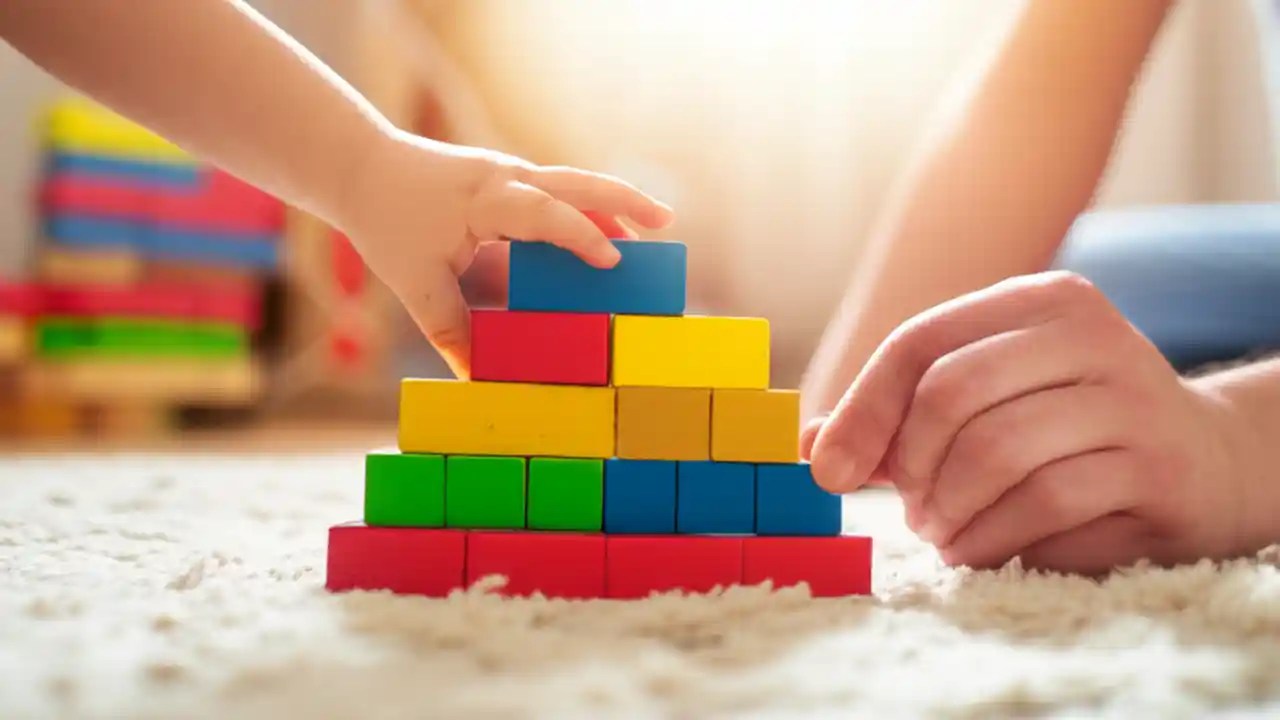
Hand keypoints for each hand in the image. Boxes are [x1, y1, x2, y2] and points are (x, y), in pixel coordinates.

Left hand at [335, 128, 673, 376]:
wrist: (363, 168)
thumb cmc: (388, 221)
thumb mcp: (415, 283)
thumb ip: (451, 330)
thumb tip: (479, 379)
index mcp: (484, 199)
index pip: (544, 213)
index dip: (582, 236)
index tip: (615, 260)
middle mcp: (505, 177)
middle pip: (576, 181)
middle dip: (623, 201)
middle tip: (666, 220)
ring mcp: (510, 173)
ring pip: (573, 183)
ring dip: (614, 205)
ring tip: (656, 227)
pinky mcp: (510, 180)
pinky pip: (559, 192)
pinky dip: (588, 211)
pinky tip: (609, 236)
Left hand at [804, 271, 1255, 573]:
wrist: (1206, 461)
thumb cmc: (1069, 428)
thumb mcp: (990, 401)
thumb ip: (900, 420)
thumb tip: (805, 448)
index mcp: (1040, 301)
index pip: (920, 343)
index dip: (862, 410)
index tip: (827, 469)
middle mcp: (1092, 335)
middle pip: (951, 394)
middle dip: (908, 465)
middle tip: (908, 507)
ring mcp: (1132, 398)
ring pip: (996, 452)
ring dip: (946, 509)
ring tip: (939, 530)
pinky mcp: (1158, 467)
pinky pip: (1044, 504)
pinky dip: (989, 538)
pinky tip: (974, 550)